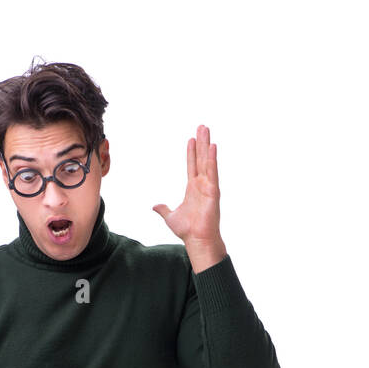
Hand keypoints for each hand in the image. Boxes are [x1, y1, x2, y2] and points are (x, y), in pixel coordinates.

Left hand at [153, 124, 226, 272]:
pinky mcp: (213, 191)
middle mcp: (202, 185)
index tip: (191, 139)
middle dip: (202, 143)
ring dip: (207, 145)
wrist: (197, 240)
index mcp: (193, 188)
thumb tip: (155, 206)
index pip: (192, 165)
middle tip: (202, 127)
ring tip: (206, 130)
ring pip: (207, 161)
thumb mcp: (170, 216)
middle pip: (201, 159)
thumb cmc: (187, 230)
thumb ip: (163, 209)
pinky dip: (212, 159)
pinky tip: (213, 147)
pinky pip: (212, 172)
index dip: (192, 152)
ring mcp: (209, 187)